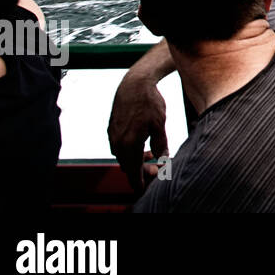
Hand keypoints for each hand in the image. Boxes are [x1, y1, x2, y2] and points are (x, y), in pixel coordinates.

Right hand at [107, 72, 168, 193]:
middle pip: (127, 166)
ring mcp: (113, 136)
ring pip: (122, 157)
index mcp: (130, 144)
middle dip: (140, 171)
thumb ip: (160, 144)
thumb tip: (162, 159)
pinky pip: (119, 147)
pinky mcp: (111, 129)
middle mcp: (118, 142)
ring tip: (151, 154)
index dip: (139, 183)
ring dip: (135, 159)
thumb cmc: (149, 103)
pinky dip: (129, 150)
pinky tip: (141, 143)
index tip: (144, 189)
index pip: (133, 171)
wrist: (133, 85)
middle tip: (155, 169)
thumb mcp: (160, 124)